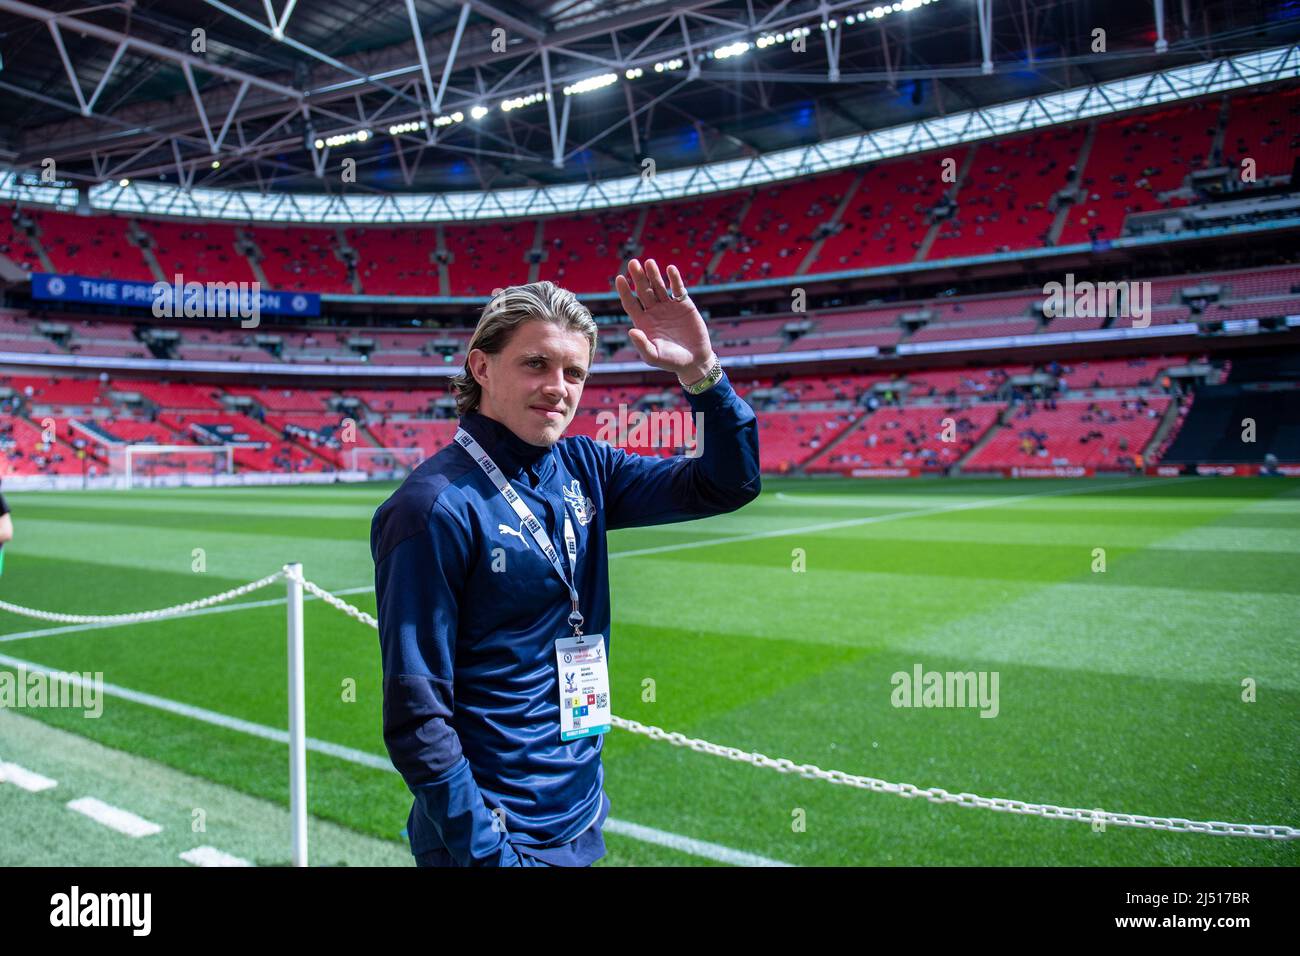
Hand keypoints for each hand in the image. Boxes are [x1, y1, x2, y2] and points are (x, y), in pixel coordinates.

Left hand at [614, 258, 715, 382]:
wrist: (694, 360)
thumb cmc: (671, 361)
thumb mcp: (654, 356)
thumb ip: (642, 345)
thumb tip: (631, 330)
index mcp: (643, 322)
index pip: (630, 303)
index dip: (624, 291)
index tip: (620, 278)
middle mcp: (653, 311)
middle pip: (643, 290)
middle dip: (638, 277)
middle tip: (633, 263)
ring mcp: (668, 306)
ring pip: (659, 286)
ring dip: (654, 274)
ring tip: (649, 262)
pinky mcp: (684, 304)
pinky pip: (678, 289)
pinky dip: (674, 279)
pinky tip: (670, 269)